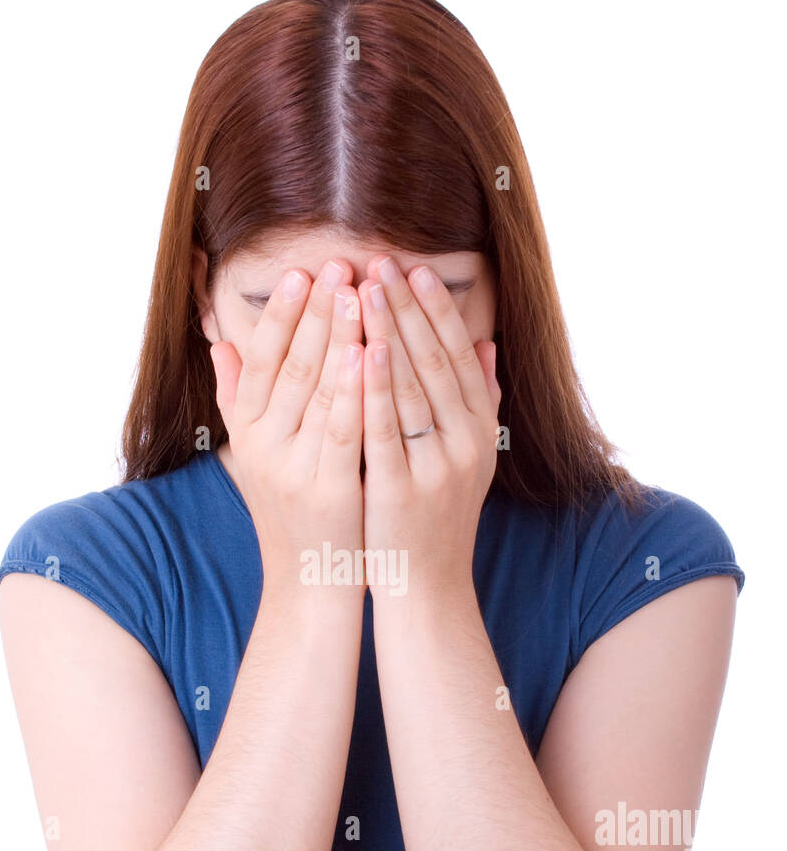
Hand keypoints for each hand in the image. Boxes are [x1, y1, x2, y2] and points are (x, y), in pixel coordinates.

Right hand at [210, 261, 364, 604]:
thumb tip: (218, 342)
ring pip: (316, 390)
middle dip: (315, 311)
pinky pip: (342, 430)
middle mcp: (263, 446)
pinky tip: (368, 352)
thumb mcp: (257, 454)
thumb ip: (237, 398)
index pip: (262, 360)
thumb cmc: (292, 514)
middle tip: (338, 264)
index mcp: (248, 432)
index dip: (283, 315)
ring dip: (337, 335)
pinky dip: (353, 389)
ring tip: (357, 291)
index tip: (302, 272)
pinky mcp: (328, 490)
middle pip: (290, 365)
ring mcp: (293, 468)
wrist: (311, 584)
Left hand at [356, 256, 500, 601]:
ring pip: (412, 389)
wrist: (426, 589)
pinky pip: (386, 431)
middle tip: (380, 261)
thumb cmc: (436, 518)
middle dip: (406, 309)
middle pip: (436, 363)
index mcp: (480, 432)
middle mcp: (465, 445)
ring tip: (364, 288)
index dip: (437, 312)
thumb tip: (488, 342)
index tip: (414, 269)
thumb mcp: (468, 458)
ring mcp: (436, 468)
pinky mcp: (401, 491)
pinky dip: (375, 388)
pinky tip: (360, 351)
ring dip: (388, 333)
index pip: (460, 358)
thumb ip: (481, 401)